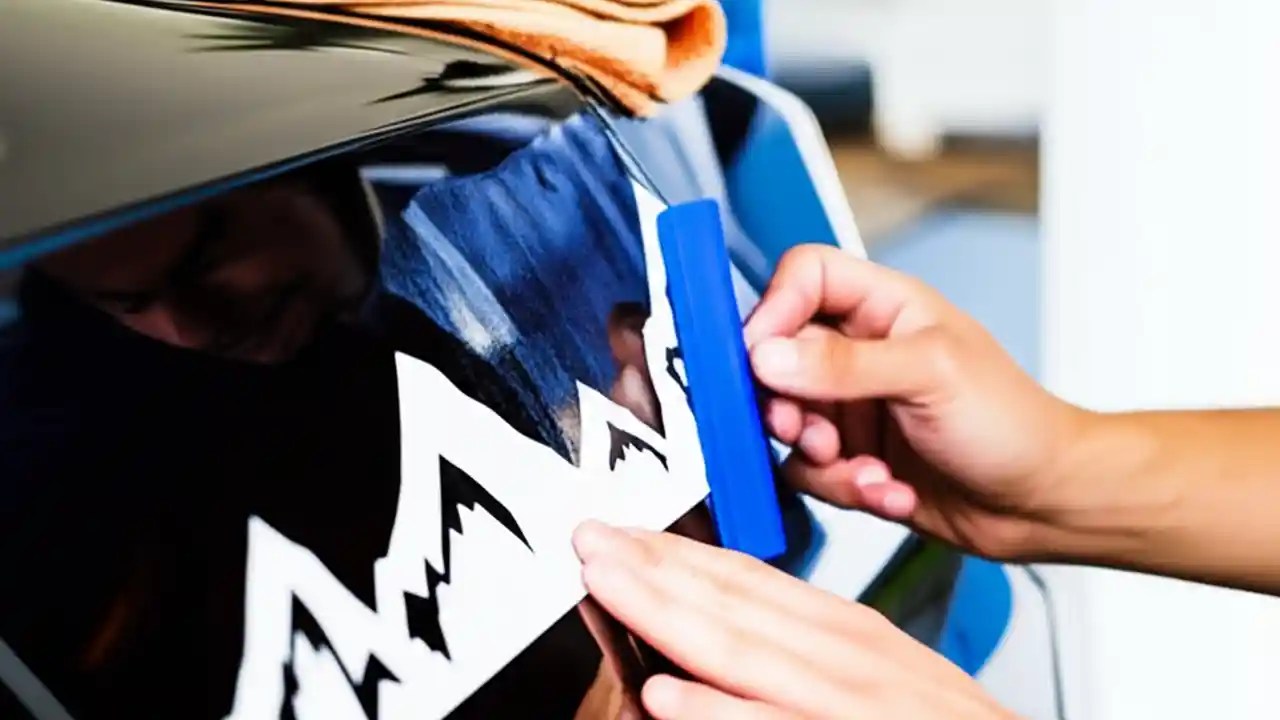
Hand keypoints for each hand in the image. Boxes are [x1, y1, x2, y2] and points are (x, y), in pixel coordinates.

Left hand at [573, 522, 1015, 719]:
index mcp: (857, 639)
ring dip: (671, 615)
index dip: (684, 557)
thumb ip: (803, 658)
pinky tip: (668, 696)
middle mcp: (859, 663)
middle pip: (742, 605)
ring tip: (606, 583)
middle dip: (658, 570)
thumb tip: (713, 653)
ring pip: (751, 655)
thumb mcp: (883, 681)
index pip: (757, 584)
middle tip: (591, 539)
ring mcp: (863, 707)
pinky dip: (724, 714)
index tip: (626, 539)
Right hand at [744, 245, 1087, 559]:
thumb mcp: (929, 375)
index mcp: (884, 307)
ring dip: (819, 455)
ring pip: (787, 421)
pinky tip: (889, 490)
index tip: (758, 354)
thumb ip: (844, 364)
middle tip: (802, 428)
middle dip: (786, 402)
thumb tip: (767, 354)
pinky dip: (842, 487)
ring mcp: (853, 406)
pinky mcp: (851, 457)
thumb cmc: (1012, 423)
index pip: (805, 277)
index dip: (774, 308)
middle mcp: (860, 352)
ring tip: (864, 470)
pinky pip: (809, 471)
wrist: (1042, 502)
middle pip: (778, 356)